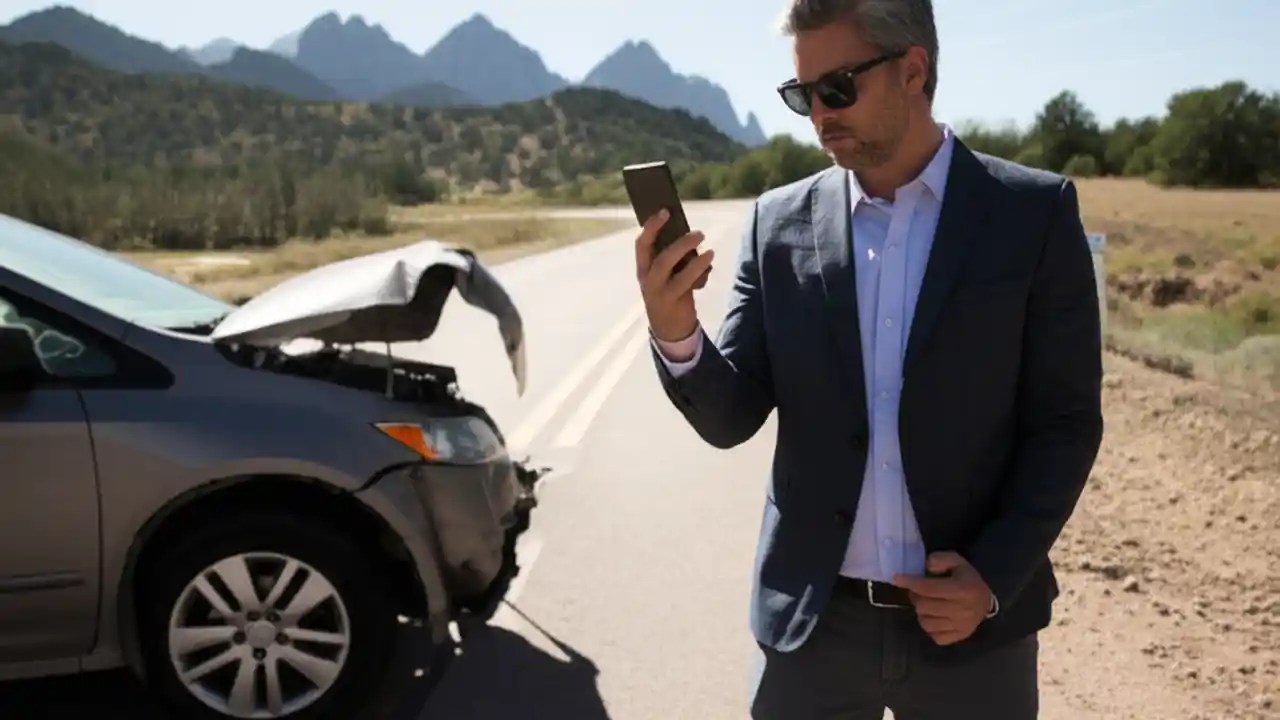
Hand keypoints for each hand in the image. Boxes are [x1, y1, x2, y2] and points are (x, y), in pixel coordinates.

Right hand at [634, 209, 715, 341]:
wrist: (667, 326)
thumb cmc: (666, 290)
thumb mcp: (661, 273)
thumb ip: (667, 255)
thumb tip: (685, 232)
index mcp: (642, 267)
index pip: (642, 243)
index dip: (652, 226)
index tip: (665, 211)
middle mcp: (648, 280)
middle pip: (662, 258)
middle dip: (681, 244)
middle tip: (700, 233)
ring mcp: (661, 293)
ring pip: (679, 275)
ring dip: (697, 262)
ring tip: (710, 251)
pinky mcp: (675, 303)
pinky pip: (690, 286)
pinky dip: (702, 274)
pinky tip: (709, 268)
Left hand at [892, 551, 993, 645]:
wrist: (985, 602)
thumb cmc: (967, 579)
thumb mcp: (957, 561)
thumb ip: (941, 559)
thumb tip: (927, 567)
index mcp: (963, 590)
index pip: (929, 589)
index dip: (910, 583)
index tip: (896, 578)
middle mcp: (963, 610)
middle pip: (924, 606)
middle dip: (915, 596)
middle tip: (917, 591)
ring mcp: (961, 627)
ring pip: (926, 623)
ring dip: (922, 612)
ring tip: (926, 603)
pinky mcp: (958, 637)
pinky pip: (934, 635)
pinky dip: (930, 626)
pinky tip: (934, 616)